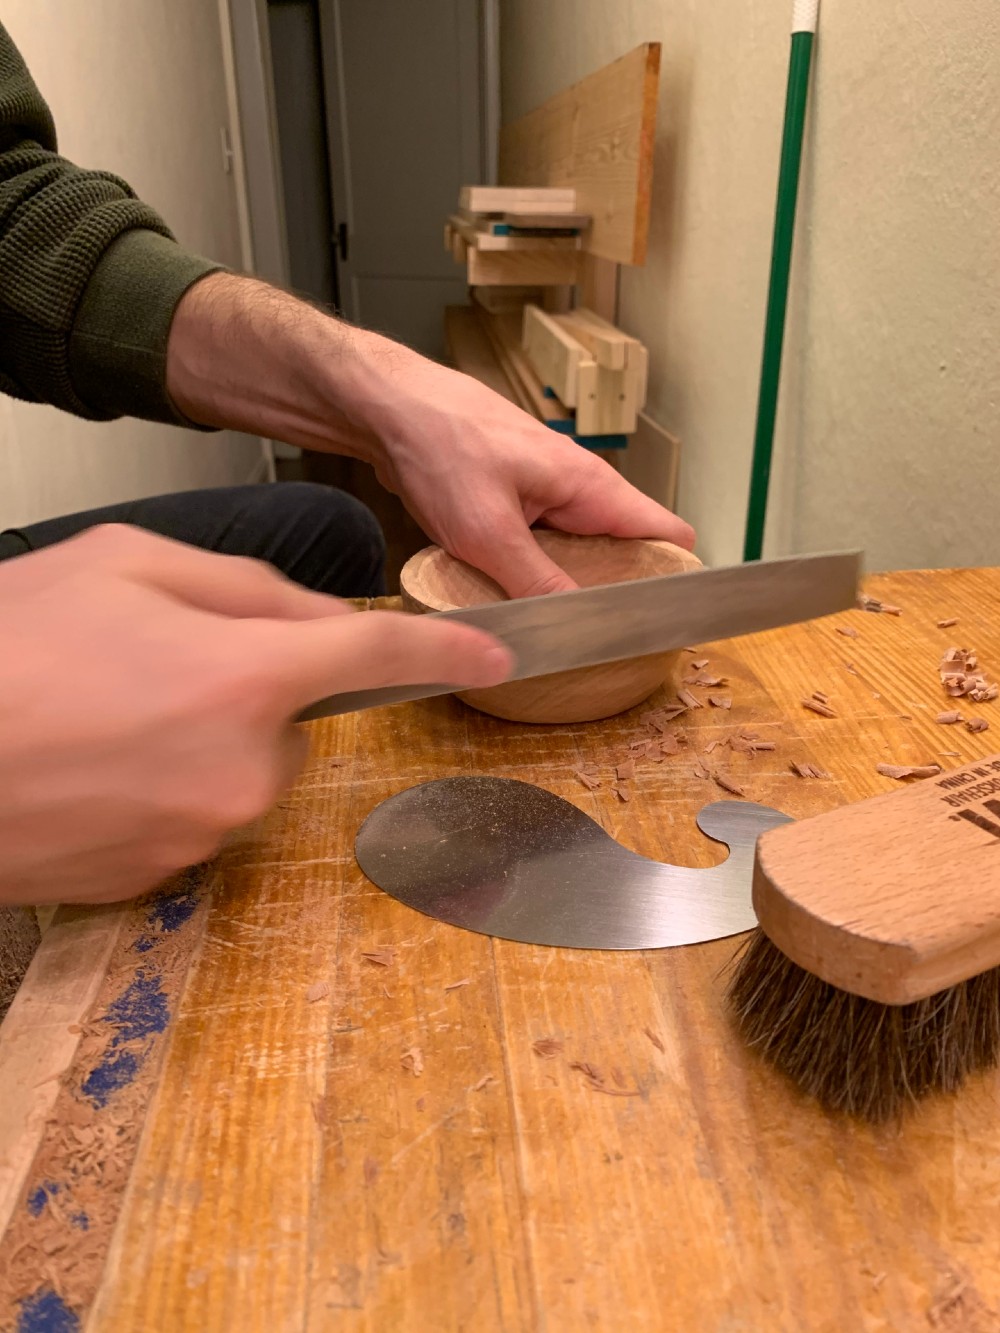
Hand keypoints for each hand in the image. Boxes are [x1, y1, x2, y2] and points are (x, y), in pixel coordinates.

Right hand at [0, 526, 509, 905]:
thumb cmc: (12, 649)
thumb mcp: (126, 565)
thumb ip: (244, 588)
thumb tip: (314, 619)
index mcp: (246, 675)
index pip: (379, 654)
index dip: (444, 650)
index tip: (494, 654)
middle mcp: (245, 767)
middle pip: (295, 716)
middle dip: (250, 686)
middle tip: (155, 662)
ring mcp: (206, 830)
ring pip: (246, 765)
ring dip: (204, 736)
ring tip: (107, 713)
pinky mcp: (165, 873)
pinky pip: (200, 811)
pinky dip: (169, 784)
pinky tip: (97, 761)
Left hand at [361, 355, 695, 597]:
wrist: (387, 407)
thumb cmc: (439, 446)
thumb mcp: (488, 532)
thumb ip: (537, 582)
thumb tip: (574, 625)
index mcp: (589, 486)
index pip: (668, 531)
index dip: (677, 577)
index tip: (664, 623)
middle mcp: (577, 488)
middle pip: (625, 550)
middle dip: (618, 593)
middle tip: (600, 642)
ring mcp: (546, 493)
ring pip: (580, 550)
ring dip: (571, 585)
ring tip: (558, 629)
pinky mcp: (515, 500)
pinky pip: (543, 545)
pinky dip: (536, 572)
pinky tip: (516, 599)